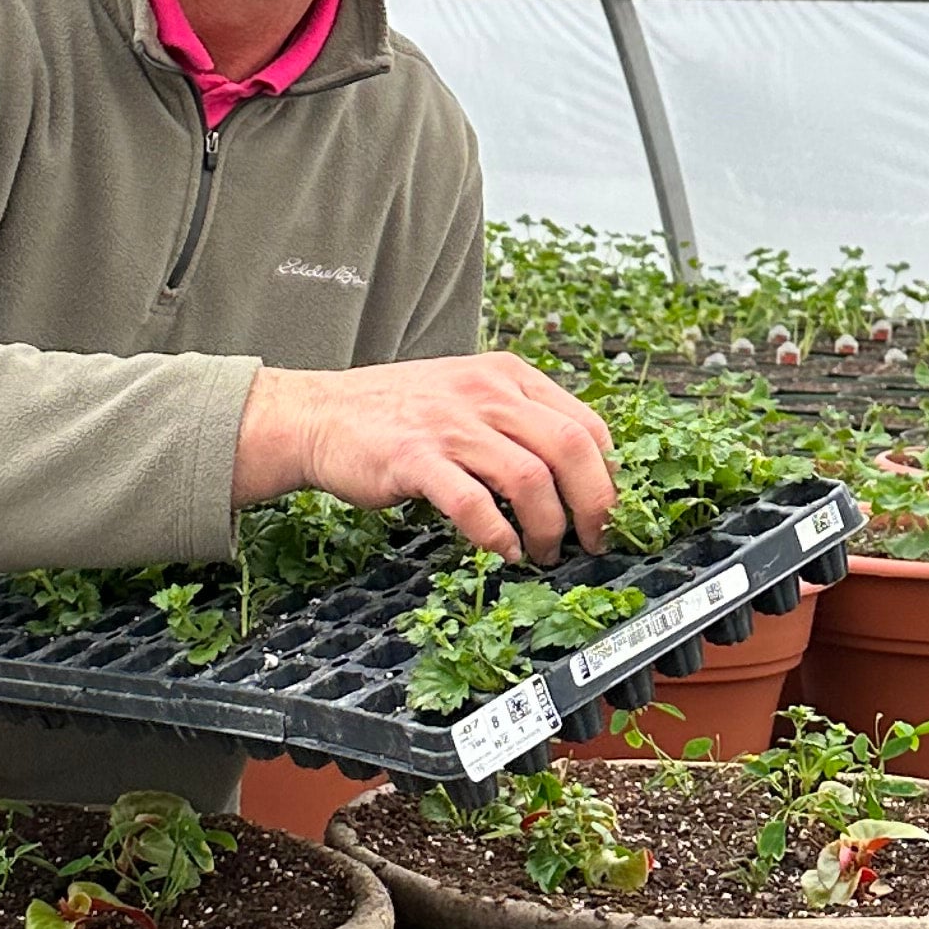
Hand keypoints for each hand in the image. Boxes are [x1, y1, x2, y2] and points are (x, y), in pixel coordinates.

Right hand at [235, 356, 615, 564]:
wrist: (320, 414)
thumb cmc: (397, 413)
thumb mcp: (468, 393)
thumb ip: (516, 420)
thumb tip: (572, 474)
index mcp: (507, 376)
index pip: (586, 423)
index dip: (608, 474)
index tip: (607, 509)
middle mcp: (486, 393)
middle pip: (571, 449)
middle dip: (594, 505)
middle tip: (592, 540)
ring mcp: (451, 424)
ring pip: (531, 480)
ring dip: (548, 528)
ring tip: (543, 552)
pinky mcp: (416, 459)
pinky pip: (474, 504)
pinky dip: (497, 536)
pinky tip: (502, 551)